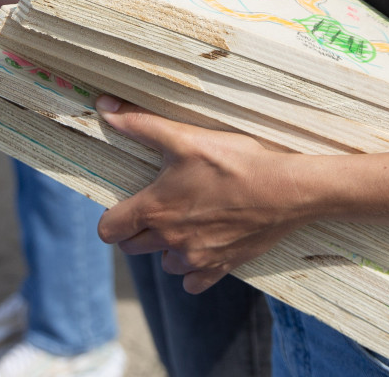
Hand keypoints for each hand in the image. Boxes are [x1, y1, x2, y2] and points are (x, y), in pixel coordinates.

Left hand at [96, 97, 305, 293]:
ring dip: (166, 248)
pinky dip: (193, 269)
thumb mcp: (184, 137)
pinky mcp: (221, 266)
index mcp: (155, 209)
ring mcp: (196, 257)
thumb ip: (140, 124)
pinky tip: (203, 245)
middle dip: (137, 230)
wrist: (284, 189)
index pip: (109, 229)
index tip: (125, 204)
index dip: (111, 217)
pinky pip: (194, 282)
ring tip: (183, 223)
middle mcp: (170, 239)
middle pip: (132, 248)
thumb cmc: (233, 161)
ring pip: (165, 264)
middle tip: (156, 208)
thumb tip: (104, 107)